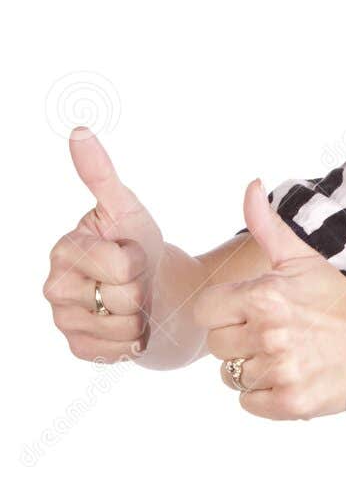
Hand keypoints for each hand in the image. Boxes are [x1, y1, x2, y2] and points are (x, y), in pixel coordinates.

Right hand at [43, 127, 165, 361]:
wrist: (153, 290)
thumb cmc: (137, 245)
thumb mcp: (125, 208)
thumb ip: (101, 174)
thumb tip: (79, 131)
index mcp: (64, 249)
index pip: (121, 265)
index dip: (138, 259)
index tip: (129, 252)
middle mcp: (54, 287)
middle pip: (126, 297)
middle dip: (141, 288)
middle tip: (134, 280)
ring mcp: (64, 322)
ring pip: (126, 326)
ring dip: (141, 316)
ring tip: (132, 302)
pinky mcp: (80, 349)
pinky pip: (121, 350)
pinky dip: (134, 340)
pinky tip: (128, 325)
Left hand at [193, 178, 345, 420]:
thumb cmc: (340, 301)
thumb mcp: (303, 259)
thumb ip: (267, 226)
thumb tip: (250, 185)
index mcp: (265, 296)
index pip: (205, 313)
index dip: (225, 313)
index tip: (252, 314)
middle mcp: (270, 334)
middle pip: (217, 347)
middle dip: (240, 342)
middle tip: (277, 335)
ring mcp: (282, 371)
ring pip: (232, 377)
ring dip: (254, 370)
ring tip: (288, 356)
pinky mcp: (292, 403)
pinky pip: (249, 403)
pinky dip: (265, 396)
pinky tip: (291, 377)